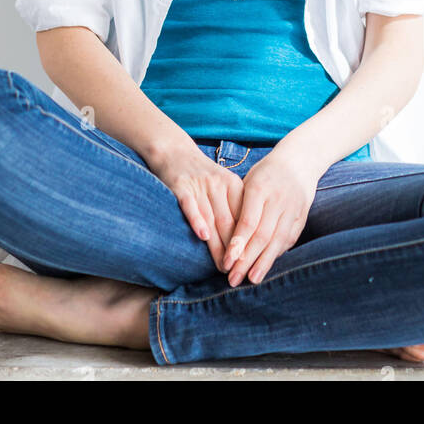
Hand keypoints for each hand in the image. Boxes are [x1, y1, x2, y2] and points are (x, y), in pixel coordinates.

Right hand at [151, 143, 243, 271]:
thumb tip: (245, 243)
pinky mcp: (180, 186)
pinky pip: (190, 205)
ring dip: (218, 245)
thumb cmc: (201, 176)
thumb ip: (232, 208)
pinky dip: (197, 220)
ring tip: (222, 266)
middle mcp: (218, 184)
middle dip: (234, 249)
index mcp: (233, 184)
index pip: (244, 217)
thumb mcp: (222, 186)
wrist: (173, 151)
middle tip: (238, 272)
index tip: (250, 263)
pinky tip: (203, 236)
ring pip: (212, 218)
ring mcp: (199, 184)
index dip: (247, 241)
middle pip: (229, 221)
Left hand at [221, 143, 319, 286]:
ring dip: (264, 263)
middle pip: (262, 236)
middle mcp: (278, 200)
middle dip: (247, 260)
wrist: (299, 162)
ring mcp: (293, 209)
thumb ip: (239, 207)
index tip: (226, 262)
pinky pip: (289, 239)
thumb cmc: (265, 174)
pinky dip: (277, 253)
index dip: (237, 245)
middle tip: (233, 279)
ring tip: (252, 279)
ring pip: (278, 241)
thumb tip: (225, 239)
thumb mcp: (248, 182)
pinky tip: (267, 265)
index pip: (248, 222)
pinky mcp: (302, 217)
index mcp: (259, 188)